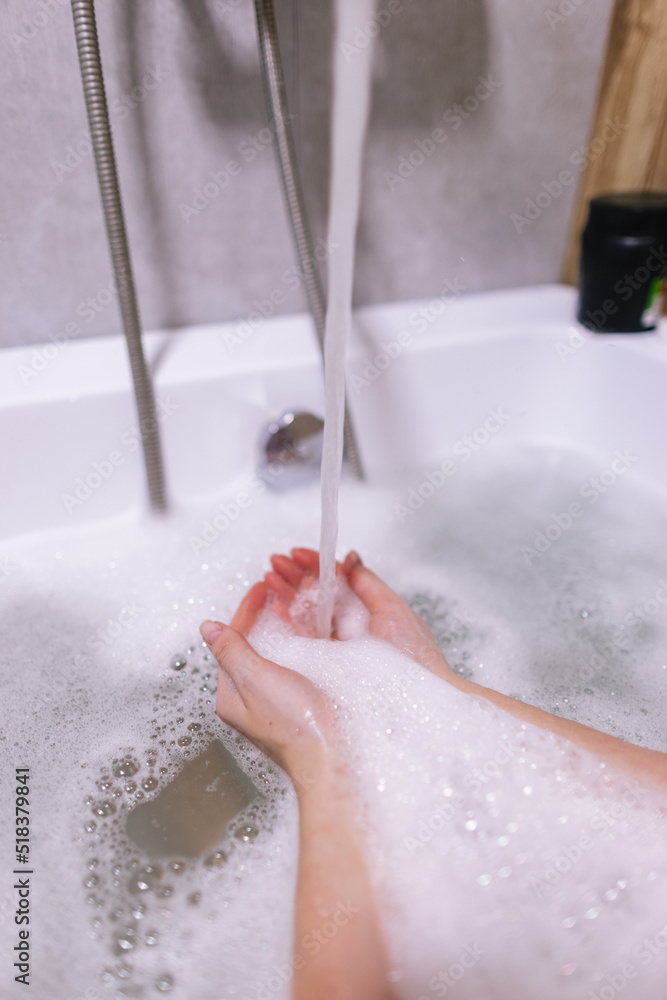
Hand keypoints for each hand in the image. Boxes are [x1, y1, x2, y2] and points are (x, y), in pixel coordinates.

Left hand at [200, 580, 336, 782]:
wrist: (335, 758)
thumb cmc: (296, 727)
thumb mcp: (256, 678)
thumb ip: (231, 649)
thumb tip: (208, 628)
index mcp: (232, 696)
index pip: (232, 641)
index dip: (246, 610)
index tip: (261, 588)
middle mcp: (251, 701)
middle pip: (251, 646)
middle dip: (264, 617)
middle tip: (277, 592)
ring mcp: (276, 705)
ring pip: (274, 655)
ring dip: (283, 629)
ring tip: (295, 608)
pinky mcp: (301, 706)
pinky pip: (295, 667)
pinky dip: (301, 646)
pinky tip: (314, 637)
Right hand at [277, 548, 459, 683]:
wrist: (418, 699)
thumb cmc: (417, 660)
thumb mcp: (393, 610)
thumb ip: (368, 582)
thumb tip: (350, 557)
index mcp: (365, 616)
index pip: (335, 585)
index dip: (316, 566)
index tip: (298, 554)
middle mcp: (348, 632)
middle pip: (315, 598)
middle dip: (294, 576)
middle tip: (277, 562)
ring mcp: (335, 650)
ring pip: (303, 616)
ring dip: (285, 593)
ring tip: (270, 577)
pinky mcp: (324, 668)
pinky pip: (300, 640)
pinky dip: (285, 620)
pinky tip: (274, 605)